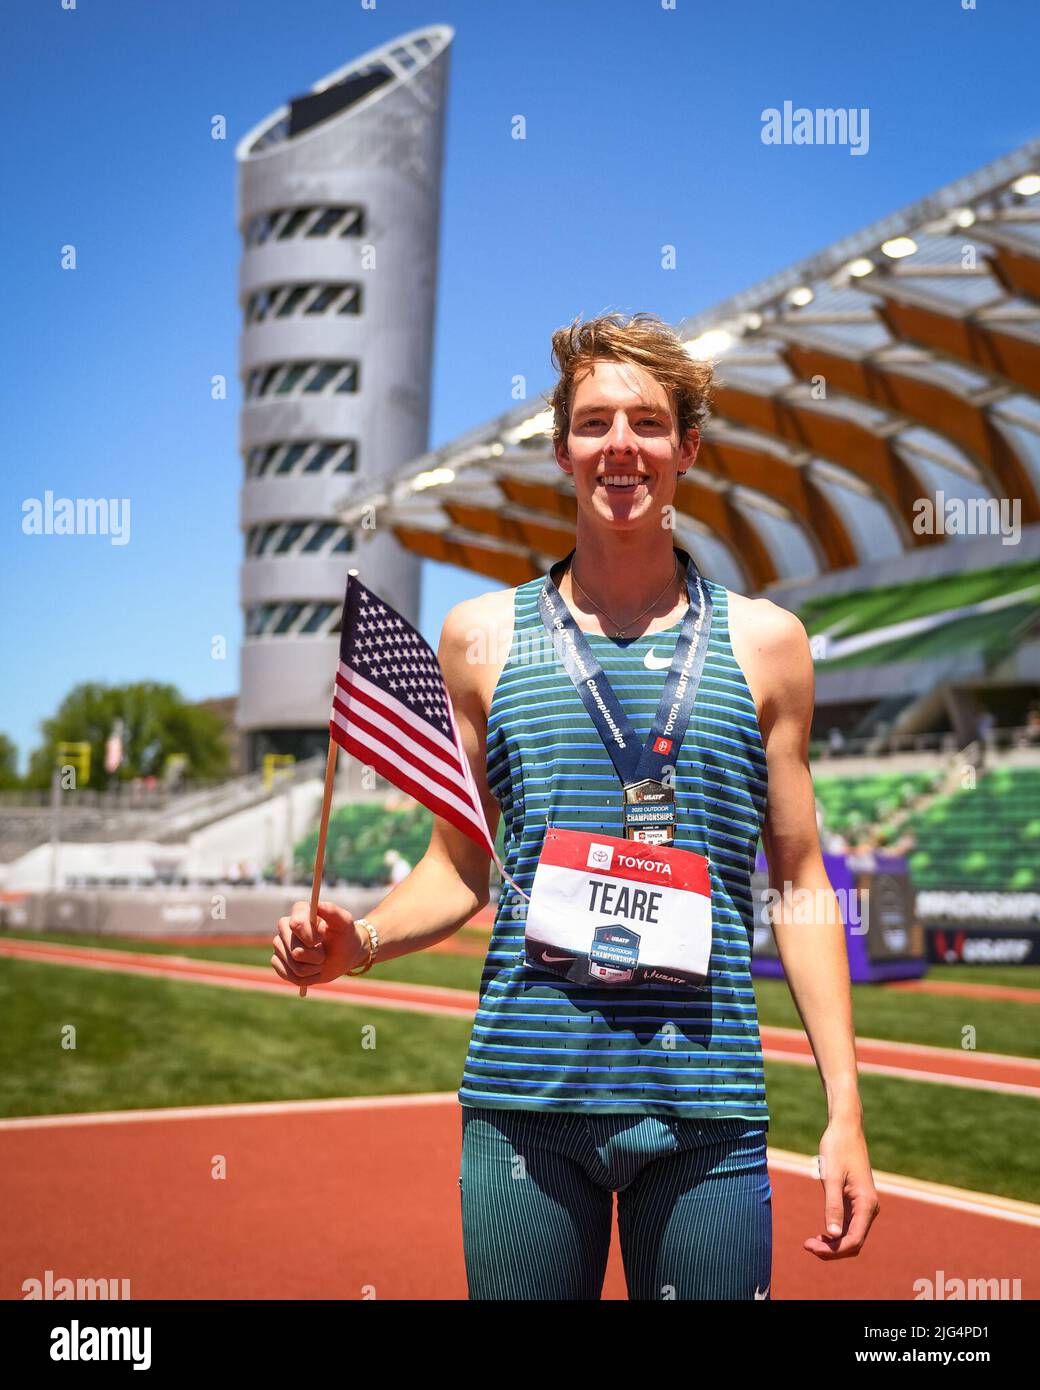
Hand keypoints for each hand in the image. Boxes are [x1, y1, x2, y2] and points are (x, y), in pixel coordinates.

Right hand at [271, 899, 365, 988]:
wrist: (343, 956)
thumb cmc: (344, 936)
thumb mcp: (345, 923)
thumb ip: (334, 912)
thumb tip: (318, 905)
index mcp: (300, 911)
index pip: (296, 925)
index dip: (311, 937)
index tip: (322, 938)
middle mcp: (285, 926)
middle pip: (295, 951)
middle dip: (316, 957)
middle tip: (324, 952)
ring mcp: (279, 944)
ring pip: (294, 966)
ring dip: (313, 968)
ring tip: (320, 961)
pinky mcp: (277, 961)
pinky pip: (288, 976)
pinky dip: (306, 978)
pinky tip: (312, 970)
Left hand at [803, 1118, 879, 1259]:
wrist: (845, 1128)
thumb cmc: (837, 1148)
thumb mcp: (831, 1177)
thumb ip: (832, 1206)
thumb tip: (833, 1236)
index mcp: (866, 1204)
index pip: (853, 1240)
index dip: (833, 1250)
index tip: (810, 1246)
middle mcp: (869, 1208)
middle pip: (853, 1242)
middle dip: (832, 1250)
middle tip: (807, 1246)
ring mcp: (864, 1206)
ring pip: (851, 1236)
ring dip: (833, 1244)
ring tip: (810, 1242)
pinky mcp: (857, 1202)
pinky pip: (849, 1225)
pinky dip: (835, 1233)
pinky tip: (821, 1234)